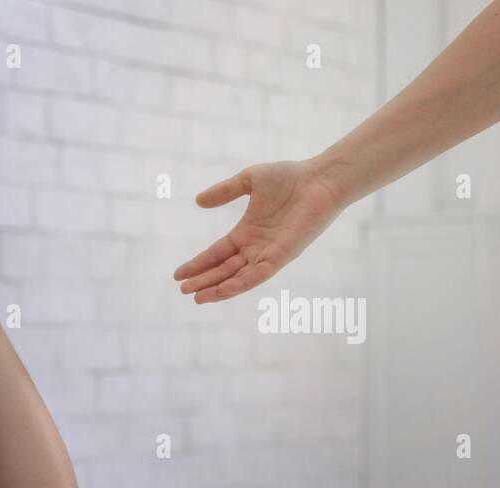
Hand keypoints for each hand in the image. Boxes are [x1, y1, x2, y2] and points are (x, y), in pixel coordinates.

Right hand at [173, 160, 347, 303]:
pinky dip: (238, 285)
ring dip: (217, 289)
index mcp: (246, 232)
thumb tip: (198, 201)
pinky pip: (256, 276)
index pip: (217, 254)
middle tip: (183, 290)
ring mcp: (268, 254)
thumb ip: (224, 192)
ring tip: (197, 298)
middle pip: (223, 270)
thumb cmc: (291, 177)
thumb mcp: (249, 181)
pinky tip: (221, 291)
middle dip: (203, 280)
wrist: (320, 179)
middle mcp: (255, 247)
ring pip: (237, 278)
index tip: (178, 274)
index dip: (198, 264)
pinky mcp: (281, 257)